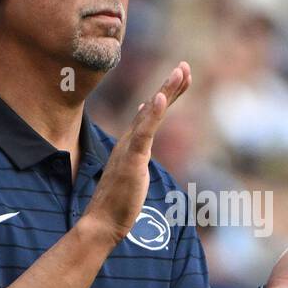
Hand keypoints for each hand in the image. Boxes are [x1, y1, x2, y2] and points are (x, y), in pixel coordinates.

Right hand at [81, 62, 190, 248]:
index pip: (152, 112)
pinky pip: (144, 132)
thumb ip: (137, 152)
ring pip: (151, 114)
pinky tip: (160, 97)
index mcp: (132, 143)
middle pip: (153, 107)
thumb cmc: (117, 200)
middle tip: (185, 66)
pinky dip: (152, 114)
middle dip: (171, 86)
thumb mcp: (132, 171)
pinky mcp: (132, 159)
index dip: (167, 93)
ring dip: (166, 91)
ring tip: (179, 71)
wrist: (102, 221)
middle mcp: (130, 140)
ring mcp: (130, 148)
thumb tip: (140, 138)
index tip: (180, 76)